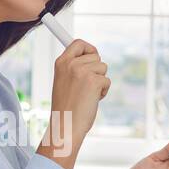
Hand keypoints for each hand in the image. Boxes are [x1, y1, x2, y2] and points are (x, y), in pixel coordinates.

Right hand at [37, 38, 109, 168]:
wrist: (65, 126)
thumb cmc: (65, 108)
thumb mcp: (64, 82)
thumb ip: (74, 68)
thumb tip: (92, 55)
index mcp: (61, 63)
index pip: (78, 43)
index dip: (88, 48)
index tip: (92, 54)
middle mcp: (71, 64)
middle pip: (95, 55)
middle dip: (96, 69)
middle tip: (87, 85)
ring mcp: (82, 72)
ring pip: (103, 67)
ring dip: (100, 81)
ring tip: (87, 94)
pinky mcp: (94, 81)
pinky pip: (107, 81)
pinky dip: (103, 92)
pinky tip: (92, 100)